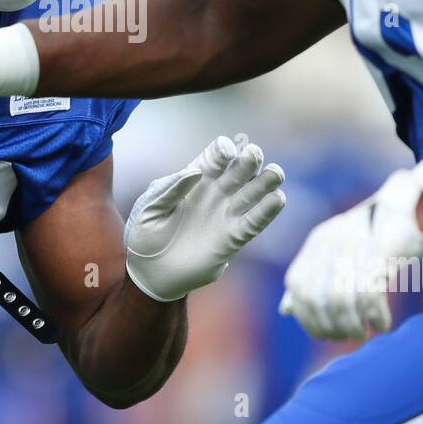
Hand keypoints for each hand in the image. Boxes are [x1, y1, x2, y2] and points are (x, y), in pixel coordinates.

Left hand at [125, 134, 286, 302]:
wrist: (150, 273)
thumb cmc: (145, 236)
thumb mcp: (149, 208)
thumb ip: (169, 188)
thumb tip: (195, 172)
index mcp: (195, 178)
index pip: (217, 155)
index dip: (224, 149)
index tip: (227, 152)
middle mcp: (216, 192)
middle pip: (241, 168)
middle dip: (250, 158)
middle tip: (253, 156)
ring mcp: (226, 214)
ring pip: (255, 191)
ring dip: (267, 180)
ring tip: (275, 173)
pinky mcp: (233, 239)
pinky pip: (255, 222)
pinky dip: (267, 210)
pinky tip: (277, 198)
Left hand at [279, 170, 422, 339]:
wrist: (418, 206)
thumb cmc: (379, 237)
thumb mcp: (341, 253)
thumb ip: (313, 279)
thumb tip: (286, 310)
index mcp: (319, 240)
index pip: (296, 284)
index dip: (306, 315)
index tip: (324, 333)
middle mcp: (332, 240)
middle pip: (315, 296)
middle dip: (328, 326)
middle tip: (346, 336)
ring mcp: (355, 244)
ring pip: (339, 300)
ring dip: (351, 325)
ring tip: (363, 333)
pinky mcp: (381, 252)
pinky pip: (369, 295)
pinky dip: (375, 317)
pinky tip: (382, 325)